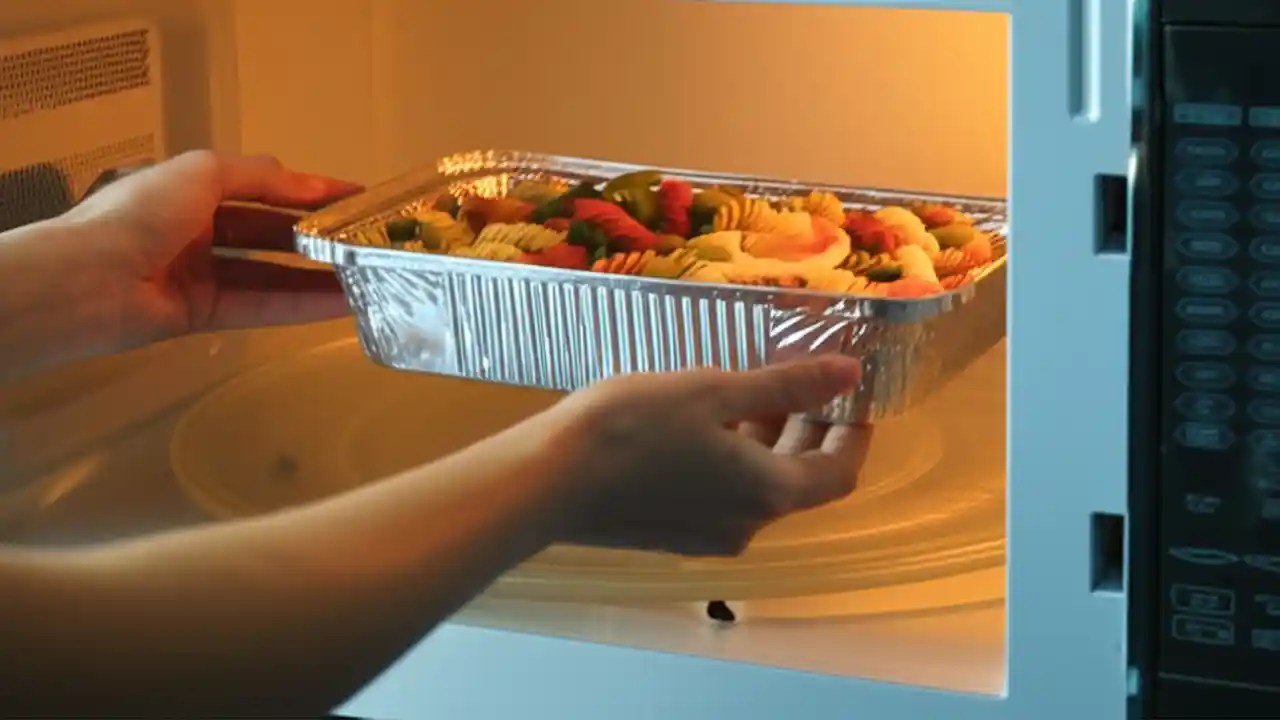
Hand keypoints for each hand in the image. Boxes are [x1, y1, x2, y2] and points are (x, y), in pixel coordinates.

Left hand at [64, 151, 362, 351]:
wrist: (89, 280)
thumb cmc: (143, 213)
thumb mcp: (203, 173)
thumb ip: (260, 177)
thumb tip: (308, 184)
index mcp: (191, 189)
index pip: (263, 187)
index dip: (310, 190)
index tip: (359, 197)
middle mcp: (196, 230)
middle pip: (269, 233)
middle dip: (317, 236)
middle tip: (368, 242)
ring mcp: (201, 276)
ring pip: (270, 274)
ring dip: (317, 276)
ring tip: (366, 277)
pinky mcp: (204, 316)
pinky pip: (261, 307)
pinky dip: (300, 305)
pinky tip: (341, 304)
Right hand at [547, 355, 872, 556]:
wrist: (548, 482)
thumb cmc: (634, 427)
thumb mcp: (714, 391)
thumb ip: (787, 385)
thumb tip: (852, 374)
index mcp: (767, 492)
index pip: (839, 473)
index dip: (854, 435)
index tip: (852, 395)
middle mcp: (745, 525)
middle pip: (798, 481)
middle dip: (809, 432)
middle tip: (803, 381)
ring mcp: (705, 535)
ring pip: (756, 486)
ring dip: (766, 442)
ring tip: (749, 392)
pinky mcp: (670, 533)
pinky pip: (721, 495)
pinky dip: (731, 459)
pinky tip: (704, 422)